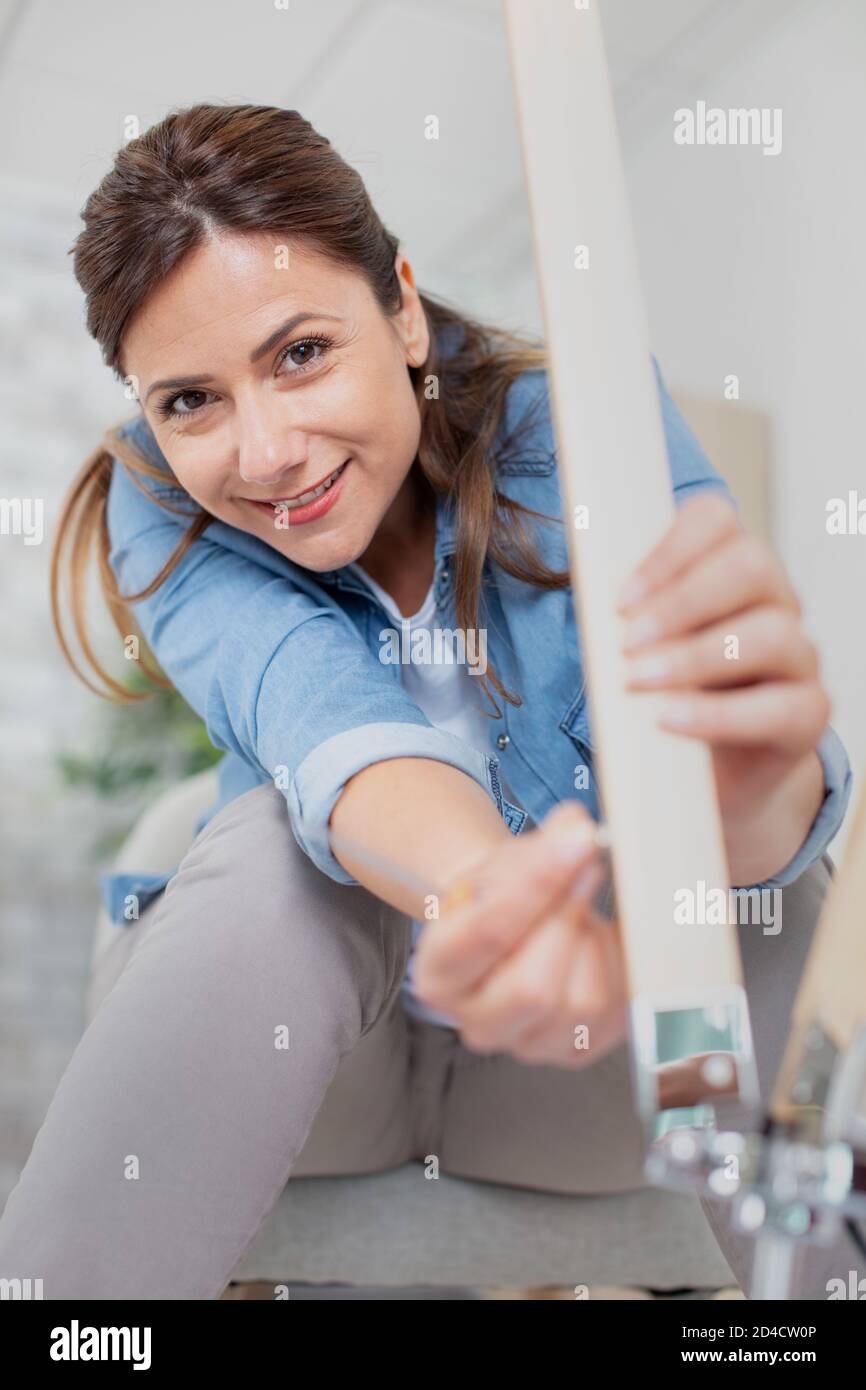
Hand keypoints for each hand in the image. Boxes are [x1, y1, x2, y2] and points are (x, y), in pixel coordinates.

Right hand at [411, 801, 628, 1067]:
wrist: (510, 931)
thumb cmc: (501, 898)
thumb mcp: (504, 865)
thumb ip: (538, 846)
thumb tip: (576, 829)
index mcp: (438, 973)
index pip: (488, 933)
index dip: (538, 884)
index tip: (577, 841)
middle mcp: (476, 1022)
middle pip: (534, 987)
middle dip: (570, 920)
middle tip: (588, 866)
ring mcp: (528, 1045)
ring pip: (582, 1002)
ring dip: (594, 943)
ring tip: (581, 912)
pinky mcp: (577, 1052)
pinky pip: (617, 1011)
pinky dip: (619, 966)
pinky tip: (598, 941)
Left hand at [617, 492, 828, 879]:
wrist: (711, 773)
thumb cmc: (668, 695)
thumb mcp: (640, 648)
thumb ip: (621, 616)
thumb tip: (582, 595)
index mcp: (729, 567)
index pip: (715, 519)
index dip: (668, 550)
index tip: (619, 598)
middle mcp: (774, 601)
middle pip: (751, 566)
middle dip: (682, 602)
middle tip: (627, 641)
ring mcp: (799, 655)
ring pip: (771, 634)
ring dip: (695, 656)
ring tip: (640, 682)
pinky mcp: (808, 713)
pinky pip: (780, 707)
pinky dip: (718, 715)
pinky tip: (669, 720)